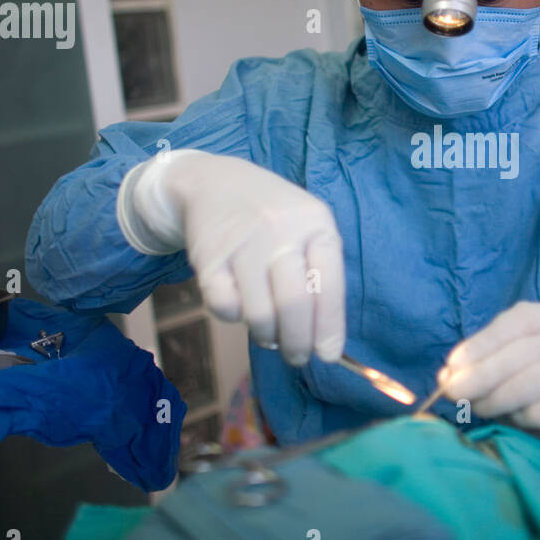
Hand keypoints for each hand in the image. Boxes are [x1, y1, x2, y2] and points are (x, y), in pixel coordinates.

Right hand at [118, 150, 344, 366]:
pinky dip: (233, 317)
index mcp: (315, 222)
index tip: (329, 354)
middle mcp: (280, 230)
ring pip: (259, 314)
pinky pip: (224, 308)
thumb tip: (326, 341)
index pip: (330, 283)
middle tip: (298, 358)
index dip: (330, 326)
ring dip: (266, 335)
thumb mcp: (306, 229)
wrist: (213, 181)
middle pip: (294, 304)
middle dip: (298, 343)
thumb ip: (319, 275)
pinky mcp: (208, 257)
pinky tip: (240, 304)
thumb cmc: (273, 217)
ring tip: (269, 332)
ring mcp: (242, 242)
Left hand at [438, 302, 539, 443]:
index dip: (481, 345)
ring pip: (538, 381)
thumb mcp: (499, 362)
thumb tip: (445, 377)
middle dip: (484, 374)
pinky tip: (512, 418)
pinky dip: (524, 416)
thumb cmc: (526, 376)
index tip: (452, 365)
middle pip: (524, 353)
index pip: (512, 325)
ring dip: (500, 397)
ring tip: (478, 408)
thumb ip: (474, 365)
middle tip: (455, 392)